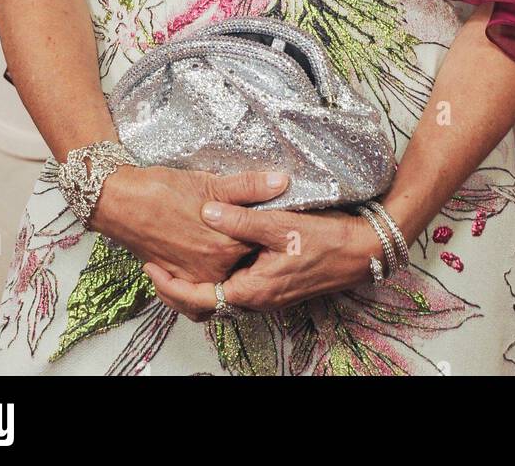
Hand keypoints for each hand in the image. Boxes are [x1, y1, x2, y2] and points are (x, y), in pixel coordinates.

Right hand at [89, 164, 289, 284]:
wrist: (121, 203)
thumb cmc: (163, 191)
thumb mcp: (211, 182)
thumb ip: (249, 186)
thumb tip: (282, 182)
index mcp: (227, 246)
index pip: (261, 243)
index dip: (264, 231)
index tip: (264, 219)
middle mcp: (212, 270)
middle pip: (244, 265)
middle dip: (248, 252)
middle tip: (243, 233)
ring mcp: (192, 280)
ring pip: (223, 284)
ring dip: (229, 273)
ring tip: (228, 251)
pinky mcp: (175, 282)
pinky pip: (197, 298)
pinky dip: (203, 290)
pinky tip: (206, 270)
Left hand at [143, 202, 385, 321]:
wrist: (364, 251)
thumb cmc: (326, 240)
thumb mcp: (279, 225)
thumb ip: (240, 220)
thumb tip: (205, 212)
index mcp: (253, 290)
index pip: (199, 299)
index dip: (171, 286)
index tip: (150, 268)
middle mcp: (258, 299)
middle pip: (207, 302)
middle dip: (178, 286)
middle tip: (154, 263)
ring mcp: (268, 294)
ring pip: (222, 295)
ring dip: (197, 281)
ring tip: (177, 258)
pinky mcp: (276, 284)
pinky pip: (238, 287)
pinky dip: (218, 276)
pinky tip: (214, 254)